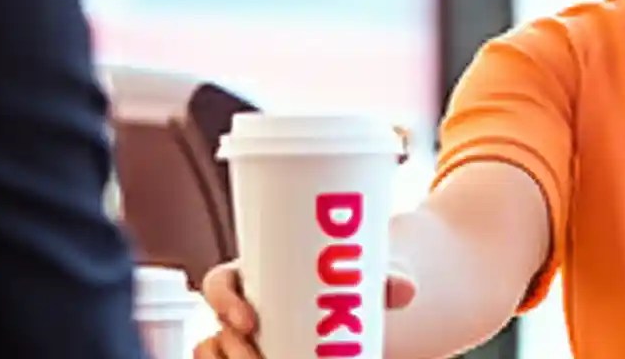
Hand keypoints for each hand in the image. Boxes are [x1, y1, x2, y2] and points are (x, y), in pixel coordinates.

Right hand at [192, 260, 417, 357]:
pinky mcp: (260, 357)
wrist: (361, 301)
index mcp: (252, 275)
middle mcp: (243, 308)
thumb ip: (388, 278)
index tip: (250, 320)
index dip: (223, 301)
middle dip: (232, 349)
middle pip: (218, 330)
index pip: (218, 283)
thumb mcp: (368, 273)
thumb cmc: (355, 279)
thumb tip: (406, 289)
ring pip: (218, 355)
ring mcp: (248, 339)